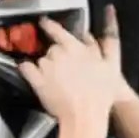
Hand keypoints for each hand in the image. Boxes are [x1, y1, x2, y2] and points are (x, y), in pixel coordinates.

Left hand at [18, 5, 129, 124]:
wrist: (87, 115)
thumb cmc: (101, 93)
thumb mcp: (111, 63)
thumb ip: (105, 42)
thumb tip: (96, 27)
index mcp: (75, 47)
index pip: (57, 30)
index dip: (49, 25)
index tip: (44, 22)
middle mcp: (58, 54)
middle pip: (51, 48)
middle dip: (55, 56)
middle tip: (64, 69)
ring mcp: (46, 67)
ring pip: (40, 60)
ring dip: (45, 66)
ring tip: (56, 80)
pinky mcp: (37, 82)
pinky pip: (26, 69)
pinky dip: (27, 71)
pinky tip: (33, 75)